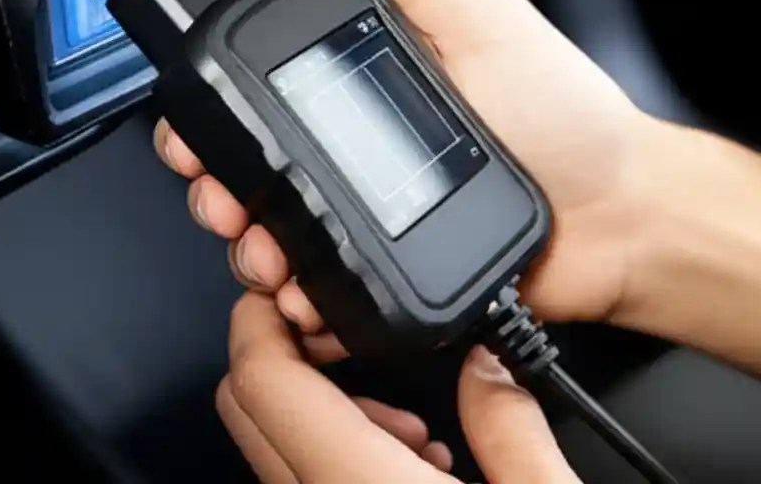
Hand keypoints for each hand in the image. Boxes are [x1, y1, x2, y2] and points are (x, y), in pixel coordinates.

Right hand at [156, 0, 656, 343]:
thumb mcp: (480, 11)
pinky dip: (293, 297)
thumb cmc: (563, 115)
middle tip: (222, 193)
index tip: (196, 119)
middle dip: (216, 182)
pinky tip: (299, 290)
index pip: (261, 83)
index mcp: (363, 76)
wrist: (618, 221)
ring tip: (265, 251)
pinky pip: (316, 286)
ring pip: (269, 231)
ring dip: (247, 244)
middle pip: (249, 164)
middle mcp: (351, 145)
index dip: (214, 101)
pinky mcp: (380, 269)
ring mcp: (364, 211)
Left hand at [218, 292, 580, 482]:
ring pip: (269, 455)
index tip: (282, 294)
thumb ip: (512, 426)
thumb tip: (487, 365)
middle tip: (359, 360)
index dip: (259, 324)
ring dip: (317, 418)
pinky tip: (412, 474)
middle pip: (248, 412)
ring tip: (410, 433)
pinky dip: (331, 460)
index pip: (262, 384)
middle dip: (289, 364)